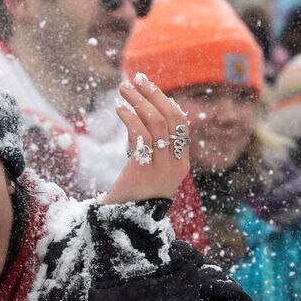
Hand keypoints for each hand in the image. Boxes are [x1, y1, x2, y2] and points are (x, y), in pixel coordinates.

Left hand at [103, 74, 190, 203]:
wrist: (122, 221)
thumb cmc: (131, 194)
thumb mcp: (147, 167)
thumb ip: (151, 145)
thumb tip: (146, 111)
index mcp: (181, 163)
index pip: (181, 124)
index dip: (166, 102)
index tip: (148, 87)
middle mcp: (176, 164)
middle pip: (172, 119)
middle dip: (154, 95)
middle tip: (136, 79)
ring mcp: (162, 168)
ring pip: (157, 124)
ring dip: (139, 101)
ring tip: (123, 89)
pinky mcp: (144, 171)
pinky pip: (140, 136)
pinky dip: (129, 118)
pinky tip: (119, 108)